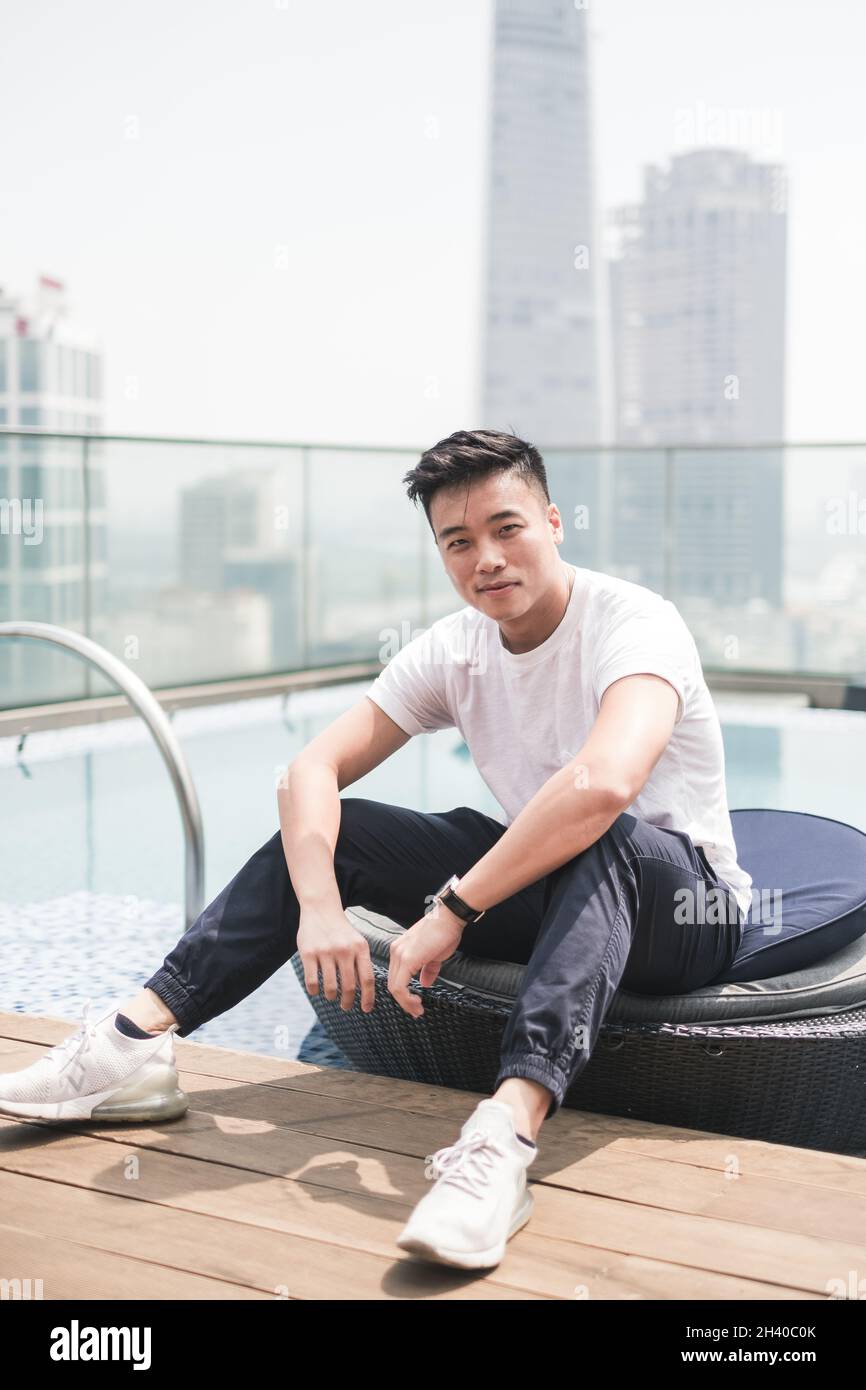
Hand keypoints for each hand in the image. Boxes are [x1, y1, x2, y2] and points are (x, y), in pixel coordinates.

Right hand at [297, 905, 375, 1012]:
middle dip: (348, 1001)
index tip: (366, 1009)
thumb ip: (362, 963)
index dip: (368, 998)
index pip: (367, 979)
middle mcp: (344, 950)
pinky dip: (315, 991)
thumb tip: (366, 992)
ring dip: (331, 996)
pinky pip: (312, 981)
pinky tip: (316, 991)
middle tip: (346, 1006)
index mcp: (360, 948)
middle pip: (349, 986)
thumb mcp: (357, 942)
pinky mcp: (308, 953)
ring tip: (331, 996)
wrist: (321, 909)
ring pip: (330, 987)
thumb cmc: (342, 932)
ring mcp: (326, 951)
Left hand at [387, 900, 465, 1018]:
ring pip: (394, 987)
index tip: (415, 1005)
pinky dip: (406, 998)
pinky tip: (417, 1002)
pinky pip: (400, 985)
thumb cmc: (445, 932)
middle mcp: (396, 952)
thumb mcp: (435, 955)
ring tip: (417, 1010)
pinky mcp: (407, 959)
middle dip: (404, 1001)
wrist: (450, 917)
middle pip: (392, 984)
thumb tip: (425, 983)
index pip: (396, 977)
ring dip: (405, 1003)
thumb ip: (427, 970)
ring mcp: (400, 955)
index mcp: (400, 950)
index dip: (404, 994)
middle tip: (416, 1011)